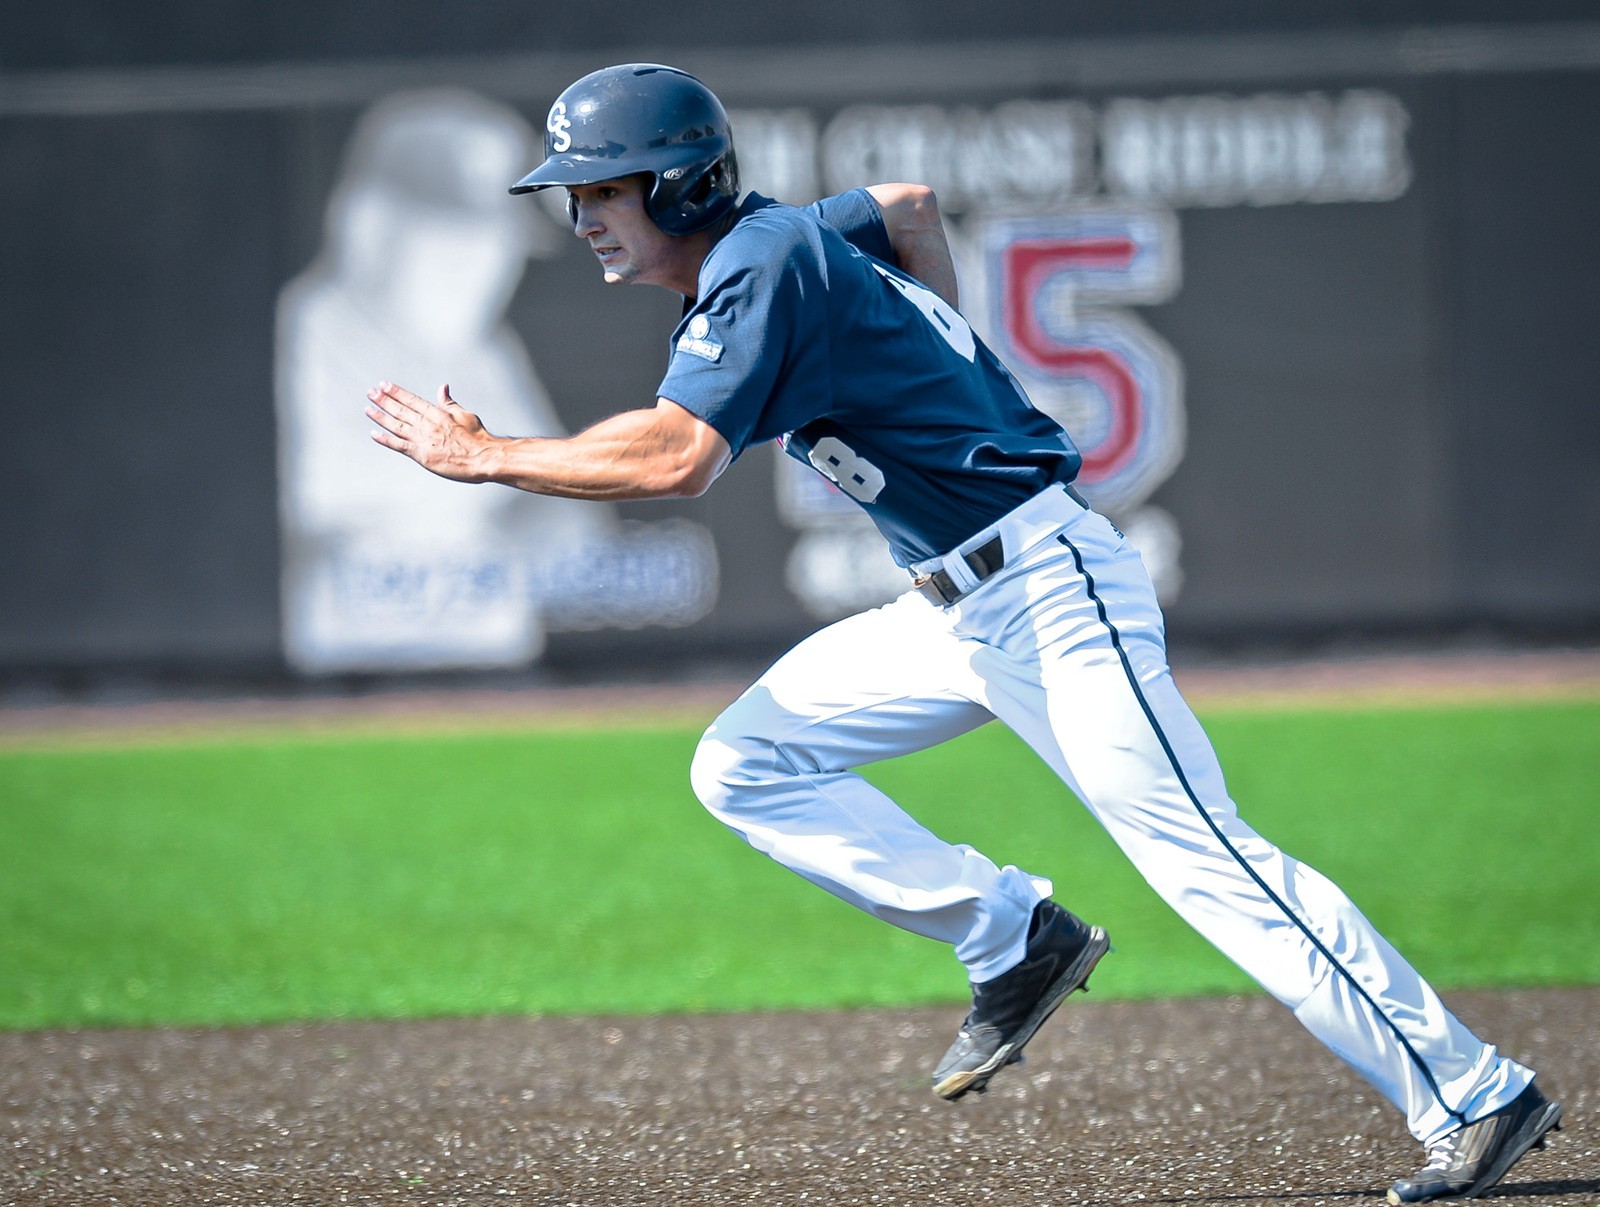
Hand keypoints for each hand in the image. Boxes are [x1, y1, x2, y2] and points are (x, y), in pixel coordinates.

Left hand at [366, 381, 495, 482]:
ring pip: (396, 425)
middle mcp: (426, 424)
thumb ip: (449, 403)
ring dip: (381, 416)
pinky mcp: (421, 455)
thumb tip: (442, 388)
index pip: (411, 399)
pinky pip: (399, 445)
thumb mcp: (464, 414)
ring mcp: (422, 439)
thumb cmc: (477, 437)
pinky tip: (374, 434)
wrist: (483, 457)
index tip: (383, 385)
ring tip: (368, 408)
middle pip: (400, 410)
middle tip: (370, 392)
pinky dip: (385, 439)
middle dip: (384, 400)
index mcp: (437, 413)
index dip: (396, 392)